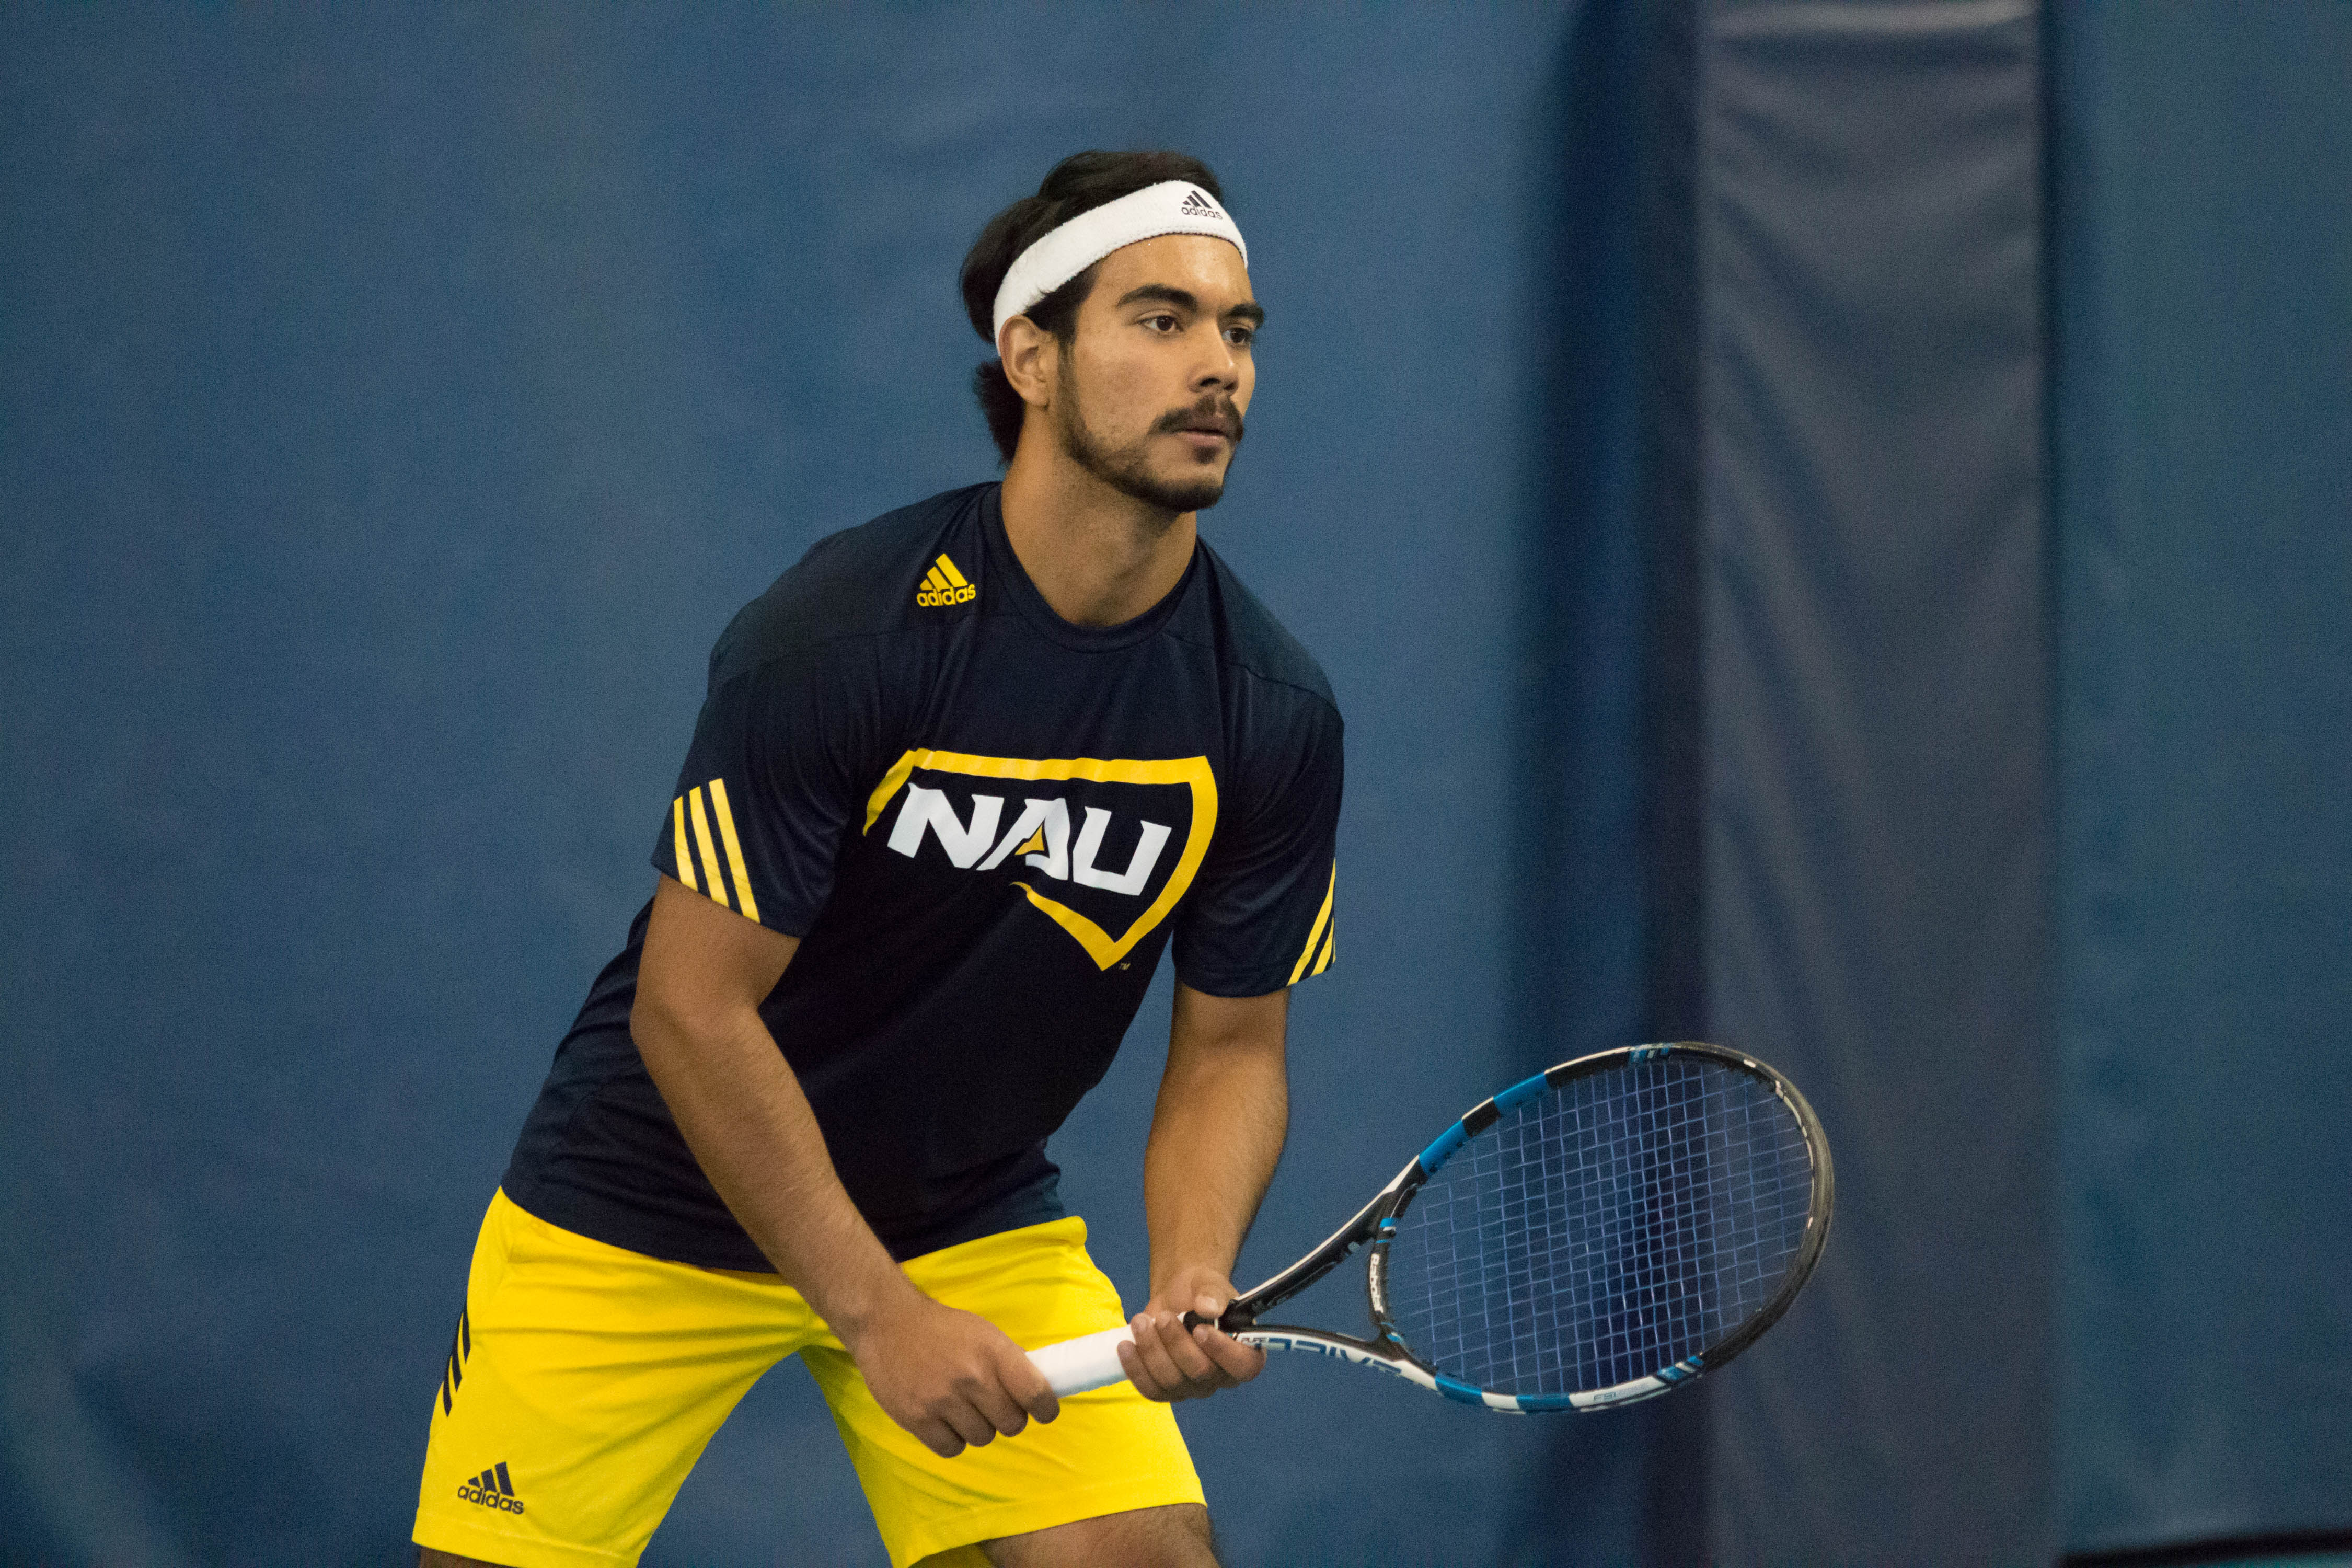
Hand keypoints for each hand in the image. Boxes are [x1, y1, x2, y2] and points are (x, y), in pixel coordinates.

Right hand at [841, 1288, 1059, 1457]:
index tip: (1044, 1412)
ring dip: (980, 1428)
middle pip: (1011, 1424)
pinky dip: (953, 1440)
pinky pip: (951, 1448)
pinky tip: (946, 1421)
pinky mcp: (916, 1418)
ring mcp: (941, 1400)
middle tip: (996, 1408)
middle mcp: (971, 1377)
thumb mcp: (984, 1333)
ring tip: (965, 1410)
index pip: (1036, 1394)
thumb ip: (1008, 1362)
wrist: (887, 1323)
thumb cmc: (942, 1328)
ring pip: (982, 1438)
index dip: (1046, 1409)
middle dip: (1009, 1419)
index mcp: (993, 1352)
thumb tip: (1036, 1392)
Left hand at [1117, 1266, 1265, 1402]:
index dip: (1222, 1351)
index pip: (1243, 1366)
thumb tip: (1208, 1308)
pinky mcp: (1168, 1389)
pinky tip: (1125, 1346)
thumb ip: (1213, 1293)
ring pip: (1171, 1381)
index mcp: (1245, 1352)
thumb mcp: (1210, 1283)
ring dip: (1152, 1350)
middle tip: (1163, 1317)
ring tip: (1141, 1321)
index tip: (1200, 1329)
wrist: (1178, 1297)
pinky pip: (1151, 1390)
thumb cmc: (1201, 1291)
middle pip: (1200, 1373)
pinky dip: (1136, 1369)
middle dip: (1177, 1344)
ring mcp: (1194, 1387)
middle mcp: (1222, 1376)